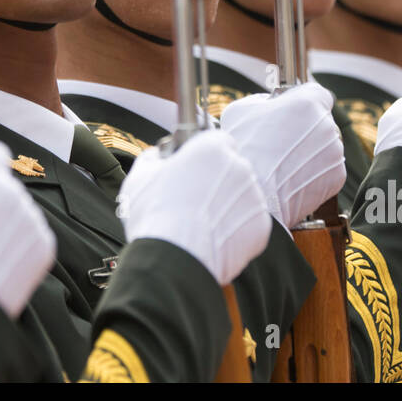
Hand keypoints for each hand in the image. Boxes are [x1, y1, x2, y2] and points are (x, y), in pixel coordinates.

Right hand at [119, 131, 270, 285]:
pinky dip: (236, 230)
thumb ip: (153, 158)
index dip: (205, 154)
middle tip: (194, 199)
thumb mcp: (141, 176)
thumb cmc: (155, 216)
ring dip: (228, 205)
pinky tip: (214, 239)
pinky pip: (249, 223)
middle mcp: (239, 167)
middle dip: (217, 180)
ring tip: (202, 224)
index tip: (195, 167)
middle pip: (232, 168)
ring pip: (242, 196)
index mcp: (211, 148)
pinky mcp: (260, 227)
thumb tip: (156, 157)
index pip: (217, 139)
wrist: (173, 261)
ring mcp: (253, 198)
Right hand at [219, 82, 345, 228]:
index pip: (318, 93)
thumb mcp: (240, 110)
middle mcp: (327, 125)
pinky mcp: (337, 176)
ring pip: (324, 144)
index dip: (304, 100)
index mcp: (307, 103)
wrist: (255, 196)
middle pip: (321, 120)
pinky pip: (327, 167)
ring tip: (284, 162)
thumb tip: (271, 103)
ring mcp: (334, 152)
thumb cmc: (244, 151)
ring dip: (310, 149)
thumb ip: (262, 100)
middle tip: (281, 140)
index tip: (293, 110)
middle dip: (305, 127)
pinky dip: (314, 170)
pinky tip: (292, 176)